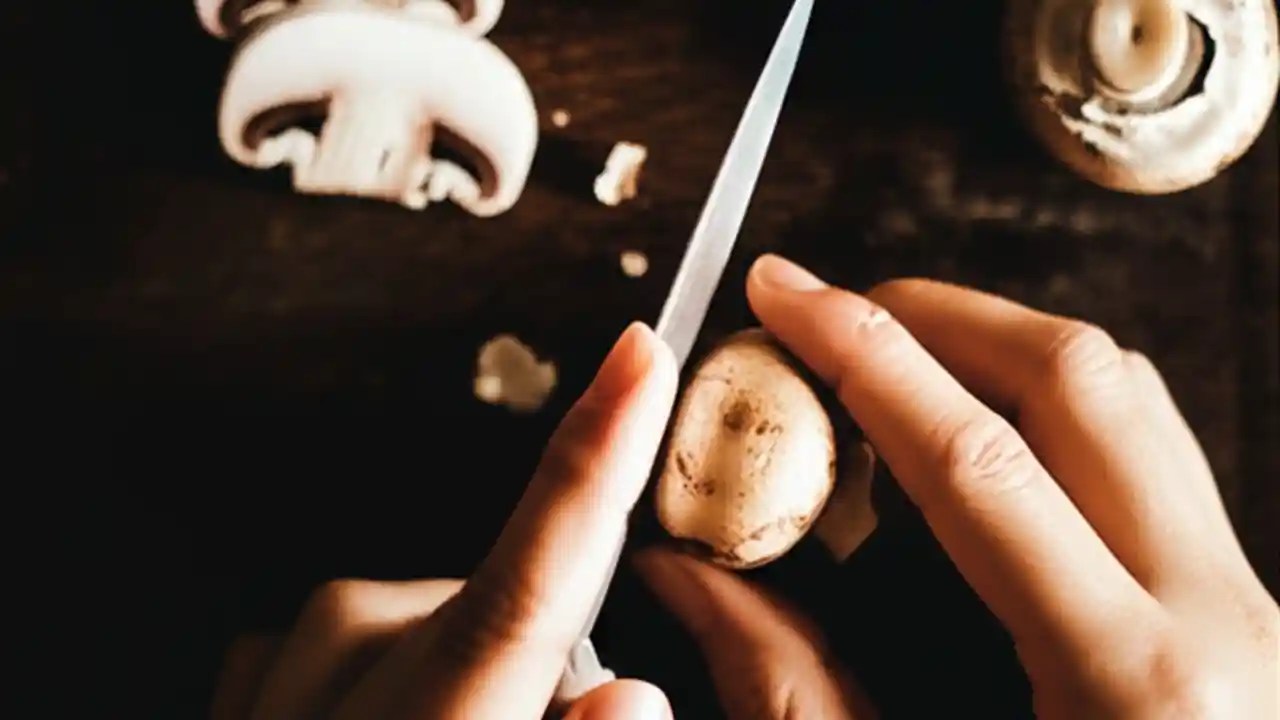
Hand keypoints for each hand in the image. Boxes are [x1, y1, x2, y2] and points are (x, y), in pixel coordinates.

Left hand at [210, 322, 679, 719]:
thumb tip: (633, 698)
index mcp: (430, 719)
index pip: (534, 575)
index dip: (599, 457)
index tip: (639, 353)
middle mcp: (338, 678)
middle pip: (497, 608)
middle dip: (537, 658)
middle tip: (534, 717)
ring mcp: (275, 676)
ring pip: (427, 621)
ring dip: (461, 679)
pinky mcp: (241, 685)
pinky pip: (346, 642)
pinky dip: (381, 684)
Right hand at [641, 254, 1273, 718]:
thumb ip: (786, 689)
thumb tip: (683, 573)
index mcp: (1132, 690)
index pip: (975, 459)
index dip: (860, 355)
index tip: (782, 293)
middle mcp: (1220, 624)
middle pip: (1081, 384)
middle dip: (936, 316)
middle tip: (827, 311)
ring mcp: (1250, 611)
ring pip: (1127, 407)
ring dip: (994, 353)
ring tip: (882, 359)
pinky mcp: (1242, 615)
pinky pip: (1141, 465)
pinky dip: (1041, 418)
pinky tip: (959, 448)